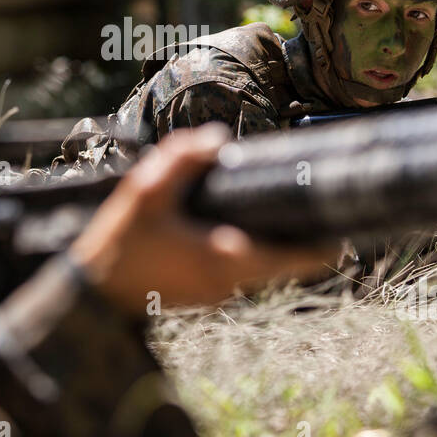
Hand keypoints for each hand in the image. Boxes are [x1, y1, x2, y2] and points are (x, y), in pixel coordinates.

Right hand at [70, 125, 341, 314]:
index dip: (323, 247)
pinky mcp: (201, 297)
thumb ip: (181, 160)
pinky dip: (248, 253)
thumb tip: (218, 140)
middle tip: (320, 213)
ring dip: (273, 246)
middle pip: (282, 264)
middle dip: (301, 241)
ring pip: (260, 269)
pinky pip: (238, 273)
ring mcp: (215, 295)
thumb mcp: (146, 192)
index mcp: (225, 258)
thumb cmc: (118, 243)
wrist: (89, 294)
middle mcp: (228, 283)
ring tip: (283, 213)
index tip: (348, 233)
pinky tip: (237, 228)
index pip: (292, 258)